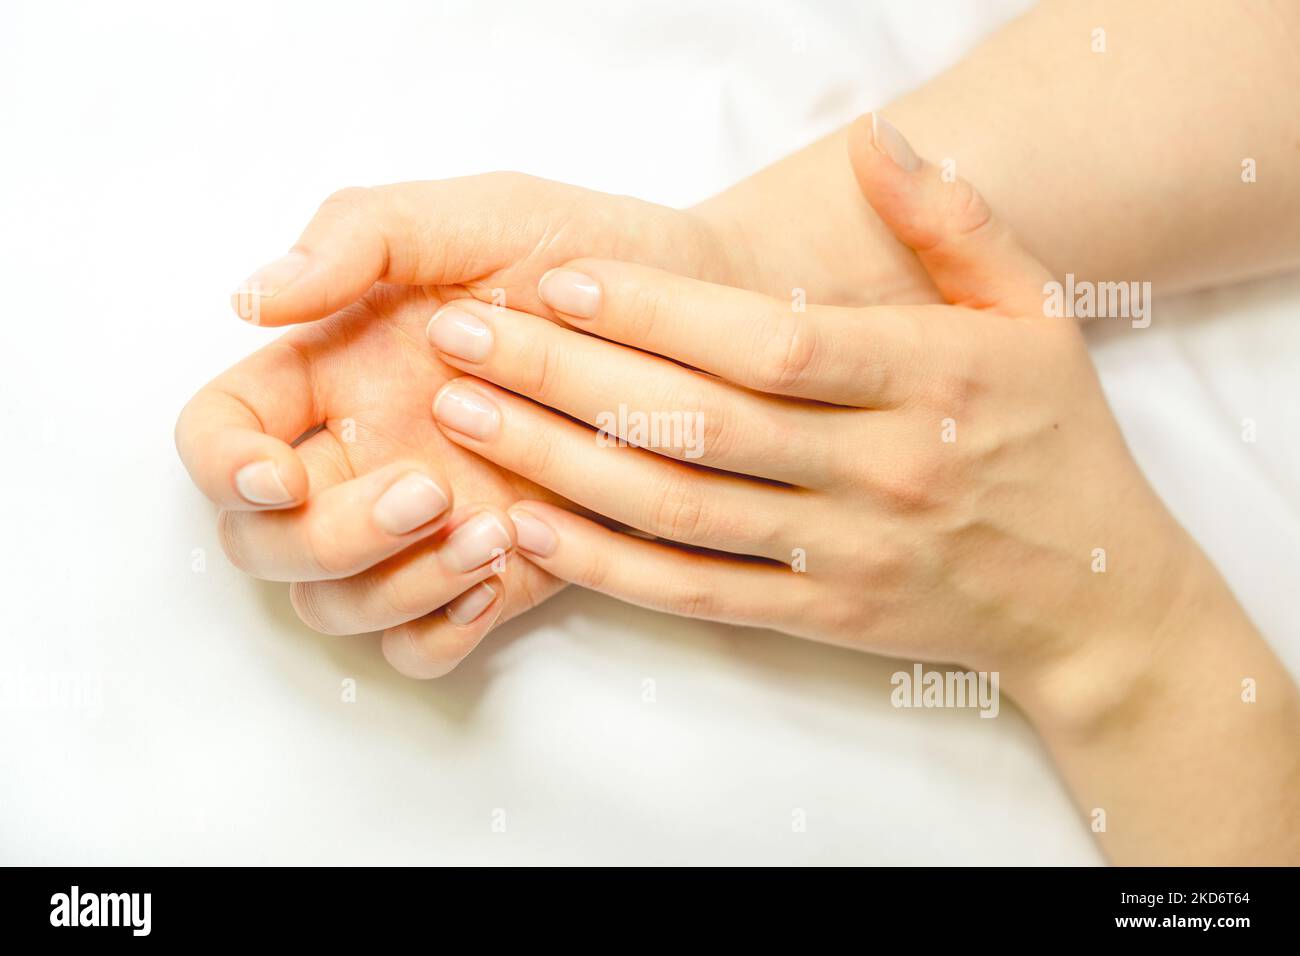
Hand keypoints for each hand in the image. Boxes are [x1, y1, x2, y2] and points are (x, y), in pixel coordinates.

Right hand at [176, 172, 741, 676]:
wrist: (695, 320)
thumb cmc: (582, 254)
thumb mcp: (476, 215)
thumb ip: (360, 237)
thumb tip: (250, 297)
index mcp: (336, 370)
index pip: (220, 434)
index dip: (222, 465)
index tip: (280, 473)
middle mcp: (364, 454)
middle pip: (264, 546)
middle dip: (327, 539)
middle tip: (425, 489)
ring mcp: (425, 524)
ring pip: (335, 607)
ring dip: (392, 587)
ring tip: (490, 529)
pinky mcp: (491, 573)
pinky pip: (418, 647)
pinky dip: (436, 632)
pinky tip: (496, 577)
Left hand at [423, 117, 1195, 715]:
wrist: (1093, 601)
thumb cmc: (1059, 441)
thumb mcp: (1038, 314)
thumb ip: (955, 224)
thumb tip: (876, 139)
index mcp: (933, 381)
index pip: (773, 344)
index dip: (659, 312)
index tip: (562, 278)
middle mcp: (882, 470)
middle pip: (699, 423)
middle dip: (567, 374)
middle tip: (463, 333)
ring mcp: (845, 554)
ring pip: (680, 509)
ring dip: (560, 462)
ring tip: (465, 412)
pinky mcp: (818, 618)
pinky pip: (696, 592)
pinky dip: (606, 565)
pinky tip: (526, 524)